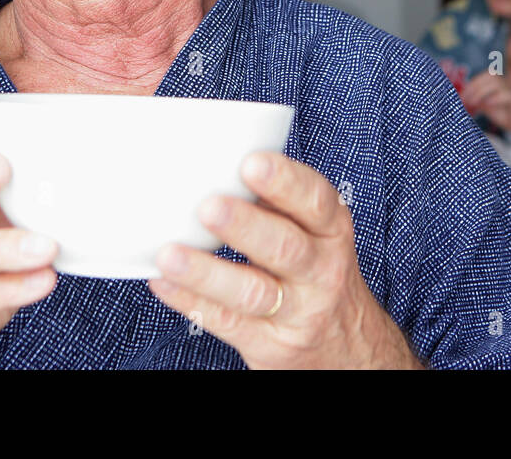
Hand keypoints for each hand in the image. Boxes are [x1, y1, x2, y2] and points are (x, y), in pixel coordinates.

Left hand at [147, 152, 422, 368]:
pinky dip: (191, 300)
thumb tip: (216, 167)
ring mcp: (297, 311)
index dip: (286, 181)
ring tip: (170, 254)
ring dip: (207, 272)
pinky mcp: (269, 343)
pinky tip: (164, 281)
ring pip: (252, 292)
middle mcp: (320, 270)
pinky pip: (226, 322)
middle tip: (208, 207)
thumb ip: (278, 204)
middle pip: (285, 248)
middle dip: (245, 226)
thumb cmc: (316, 272)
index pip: (316, 202)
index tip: (251, 163)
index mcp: (330, 230)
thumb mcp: (316, 234)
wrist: (346, 346)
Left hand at [462, 71, 510, 136]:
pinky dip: (494, 99)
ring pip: (497, 82)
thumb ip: (476, 99)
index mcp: (499, 82)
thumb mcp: (485, 105)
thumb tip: (460, 97)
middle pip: (490, 75)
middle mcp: (506, 82)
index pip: (484, 75)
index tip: (461, 96)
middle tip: (466, 100)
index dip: (471, 84)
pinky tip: (486, 105)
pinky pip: (506, 94)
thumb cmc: (503, 115)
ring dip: (481, 92)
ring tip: (473, 103)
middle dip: (475, 86)